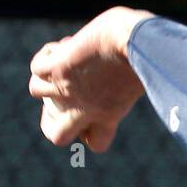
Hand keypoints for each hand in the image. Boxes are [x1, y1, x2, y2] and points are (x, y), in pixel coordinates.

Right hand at [28, 6, 153, 152]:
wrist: (135, 43)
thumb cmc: (149, 56)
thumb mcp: (142, 76)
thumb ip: (127, 84)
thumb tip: (132, 71)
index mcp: (110, 115)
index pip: (96, 144)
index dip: (90, 132)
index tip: (96, 110)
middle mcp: (86, 109)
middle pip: (56, 136)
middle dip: (53, 118)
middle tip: (65, 94)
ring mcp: (68, 90)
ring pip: (37, 92)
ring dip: (47, 75)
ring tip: (64, 61)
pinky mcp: (57, 69)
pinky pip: (36, 67)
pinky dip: (46, 55)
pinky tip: (65, 46)